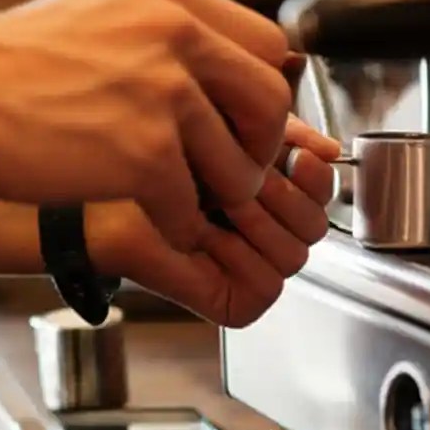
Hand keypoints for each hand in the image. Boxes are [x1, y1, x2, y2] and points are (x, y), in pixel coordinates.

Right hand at [0, 0, 292, 251]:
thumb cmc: (2, 67)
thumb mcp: (101, 15)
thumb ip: (167, 34)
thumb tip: (225, 70)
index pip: (266, 41)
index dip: (262, 89)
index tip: (242, 117)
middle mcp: (173, 30)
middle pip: (272, 97)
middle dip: (260, 144)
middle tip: (231, 166)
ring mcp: (162, 89)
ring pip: (243, 161)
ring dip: (221, 192)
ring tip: (186, 197)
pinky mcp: (144, 151)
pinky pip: (194, 205)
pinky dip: (178, 223)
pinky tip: (149, 215)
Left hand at [89, 117, 338, 326]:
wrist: (97, 189)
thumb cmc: (149, 156)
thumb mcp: (228, 125)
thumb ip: (284, 135)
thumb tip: (332, 150)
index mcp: (271, 193)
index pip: (324, 193)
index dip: (314, 175)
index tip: (297, 154)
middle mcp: (266, 235)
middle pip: (317, 225)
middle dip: (283, 196)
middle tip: (245, 179)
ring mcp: (252, 272)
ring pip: (296, 255)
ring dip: (258, 223)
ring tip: (218, 203)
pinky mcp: (235, 303)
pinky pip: (267, 284)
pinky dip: (240, 257)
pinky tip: (208, 234)